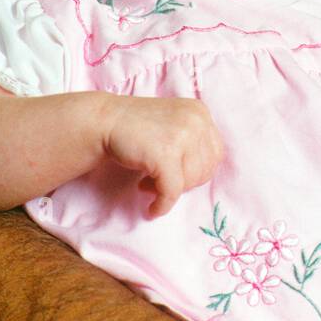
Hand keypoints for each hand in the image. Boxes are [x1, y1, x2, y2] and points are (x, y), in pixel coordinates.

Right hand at [103, 96, 224, 218]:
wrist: (106, 121)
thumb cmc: (139, 128)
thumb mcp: (175, 125)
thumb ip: (194, 143)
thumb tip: (205, 176)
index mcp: (201, 113)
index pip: (214, 154)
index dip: (196, 172)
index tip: (177, 176)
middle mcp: (196, 120)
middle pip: (205, 169)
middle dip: (184, 182)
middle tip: (159, 182)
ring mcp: (182, 135)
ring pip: (191, 182)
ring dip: (170, 192)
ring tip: (149, 185)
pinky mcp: (166, 154)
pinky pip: (171, 192)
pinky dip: (162, 205)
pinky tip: (152, 208)